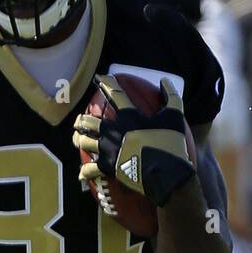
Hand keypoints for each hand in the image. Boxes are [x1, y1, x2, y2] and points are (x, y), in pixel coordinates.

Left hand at [73, 76, 194, 206]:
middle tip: (78, 121)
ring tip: (77, 139)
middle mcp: (113, 130)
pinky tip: (81, 173)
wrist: (166, 174)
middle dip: (81, 120)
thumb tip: (164, 81)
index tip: (99, 78)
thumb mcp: (175, 116)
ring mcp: (108, 149)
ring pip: (84, 142)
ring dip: (79, 140)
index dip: (106, 84)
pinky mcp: (108, 167)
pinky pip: (90, 169)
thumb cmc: (171, 144)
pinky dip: (85, 171)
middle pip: (88, 122)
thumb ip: (170, 96)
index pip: (114, 94)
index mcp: (128, 116)